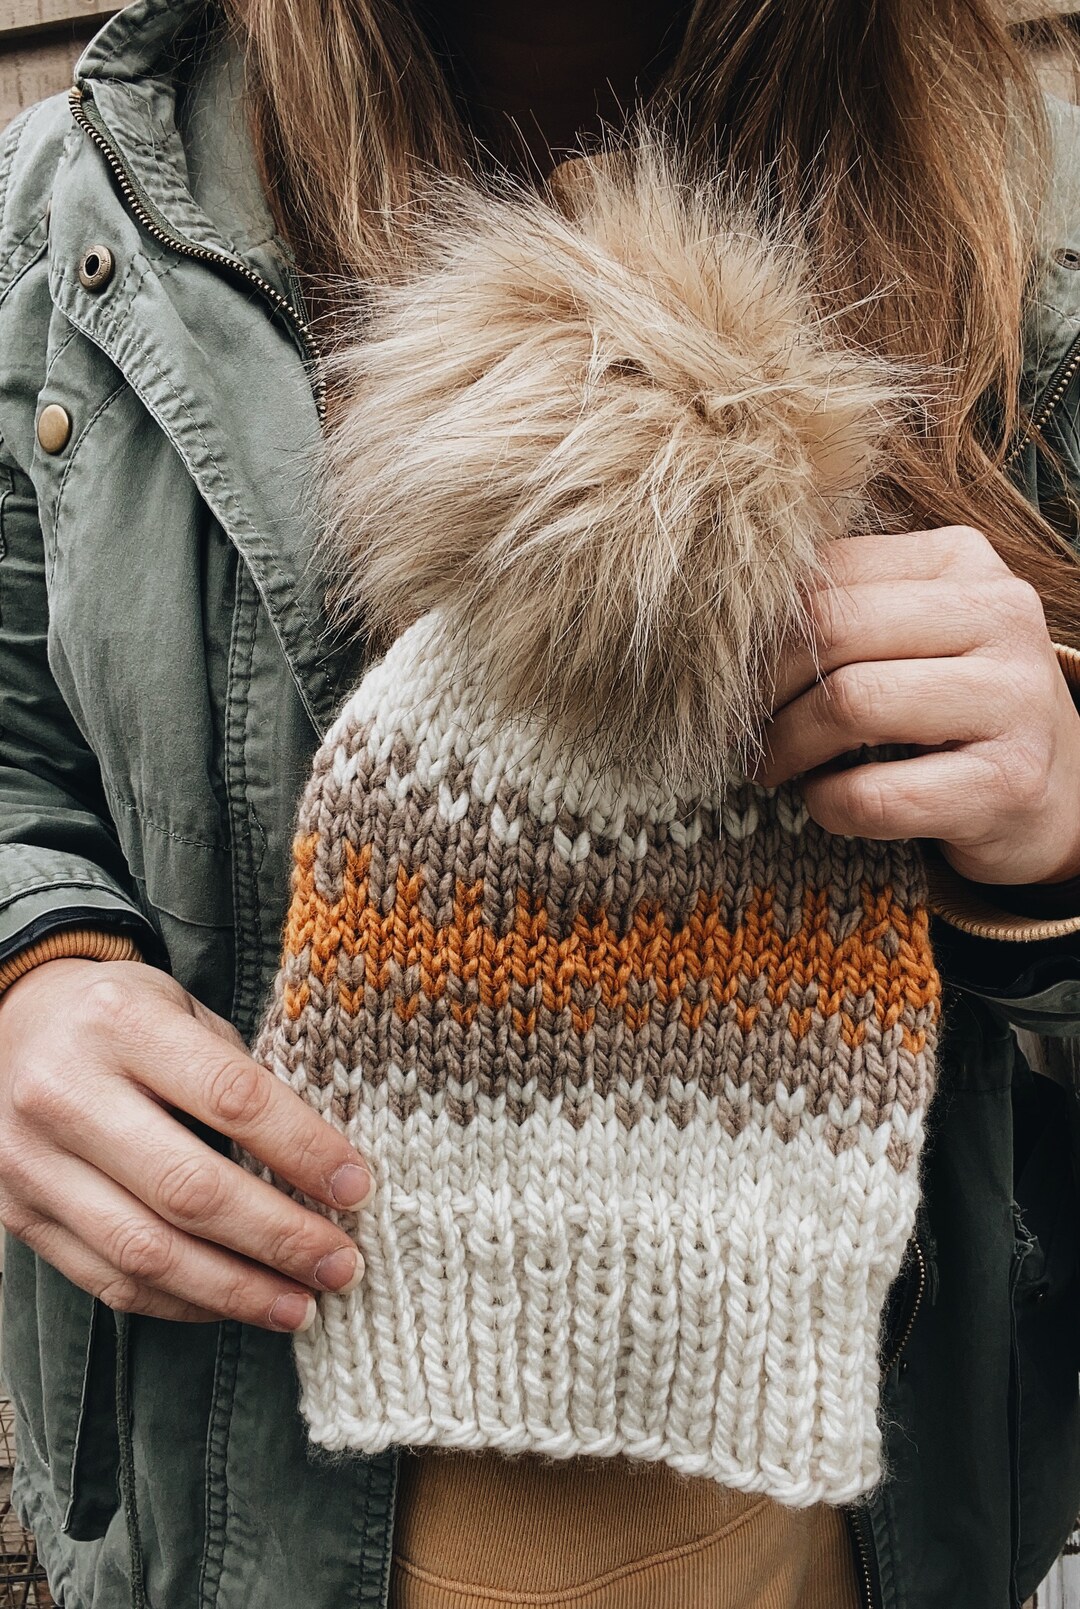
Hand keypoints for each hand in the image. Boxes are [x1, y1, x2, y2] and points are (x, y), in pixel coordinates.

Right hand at [0, 958, 371, 1326]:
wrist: (9, 1023)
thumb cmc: (123, 1016)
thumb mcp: (183, 1010)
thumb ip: (242, 1077)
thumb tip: (326, 1166)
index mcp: (121, 1023)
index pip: (231, 1097)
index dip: (303, 1150)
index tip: (358, 1189)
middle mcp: (65, 1092)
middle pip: (189, 1188)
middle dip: (279, 1238)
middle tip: (342, 1265)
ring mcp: (33, 1162)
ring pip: (146, 1252)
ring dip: (236, 1290)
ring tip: (300, 1306)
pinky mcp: (20, 1215)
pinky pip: (108, 1280)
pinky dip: (181, 1302)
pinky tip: (235, 1303)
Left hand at [754, 525, 1079, 887]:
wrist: (1056, 793)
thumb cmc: (951, 703)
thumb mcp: (909, 631)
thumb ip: (836, 606)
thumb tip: (717, 619)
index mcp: (961, 560)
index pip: (824, 573)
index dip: (756, 630)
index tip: (727, 674)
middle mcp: (1000, 615)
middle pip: (829, 629)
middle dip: (762, 687)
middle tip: (739, 728)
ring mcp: (1014, 699)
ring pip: (849, 703)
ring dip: (787, 746)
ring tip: (773, 766)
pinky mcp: (1009, 783)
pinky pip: (876, 794)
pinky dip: (828, 804)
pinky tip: (826, 801)